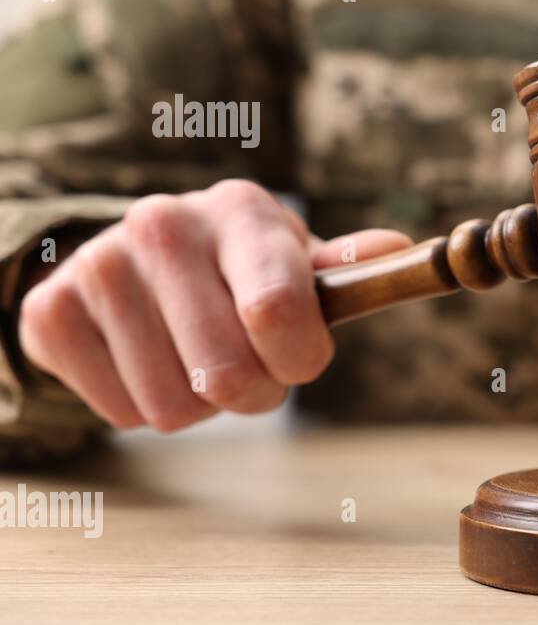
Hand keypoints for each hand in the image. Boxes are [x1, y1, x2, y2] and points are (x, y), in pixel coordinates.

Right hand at [18, 179, 412, 432]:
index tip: (300, 361)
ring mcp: (100, 266)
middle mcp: (163, 224)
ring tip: (194, 356)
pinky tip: (147, 360)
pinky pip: (120, 413)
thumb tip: (401, 249)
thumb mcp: (297, 261)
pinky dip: (143, 406)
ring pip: (172, 408)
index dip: (298, 359)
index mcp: (241, 211)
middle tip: (248, 367)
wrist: (142, 260)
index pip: (277, 310)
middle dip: (252, 392)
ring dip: (196, 404)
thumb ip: (348, 270)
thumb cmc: (244, 270)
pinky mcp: (50, 311)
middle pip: (224, 377)